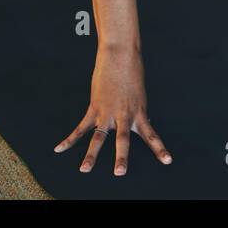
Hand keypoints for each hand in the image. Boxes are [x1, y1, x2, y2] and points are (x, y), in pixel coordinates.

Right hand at [53, 45, 171, 174]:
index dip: (160, 149)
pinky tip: (58, 149)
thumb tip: (134, 122)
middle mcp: (125, 115)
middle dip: (121, 157)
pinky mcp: (94, 108)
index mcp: (140, 113)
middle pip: (123, 140)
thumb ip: (136, 112)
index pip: (152, 135)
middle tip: (119, 173)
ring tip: (84, 170)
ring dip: (91, 155)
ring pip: (99, 137)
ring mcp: (108, 112)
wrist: (120, 54)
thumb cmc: (132, 73)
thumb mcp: (138, 95)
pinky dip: (69, 140)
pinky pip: (81, 128)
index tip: (168, 161)